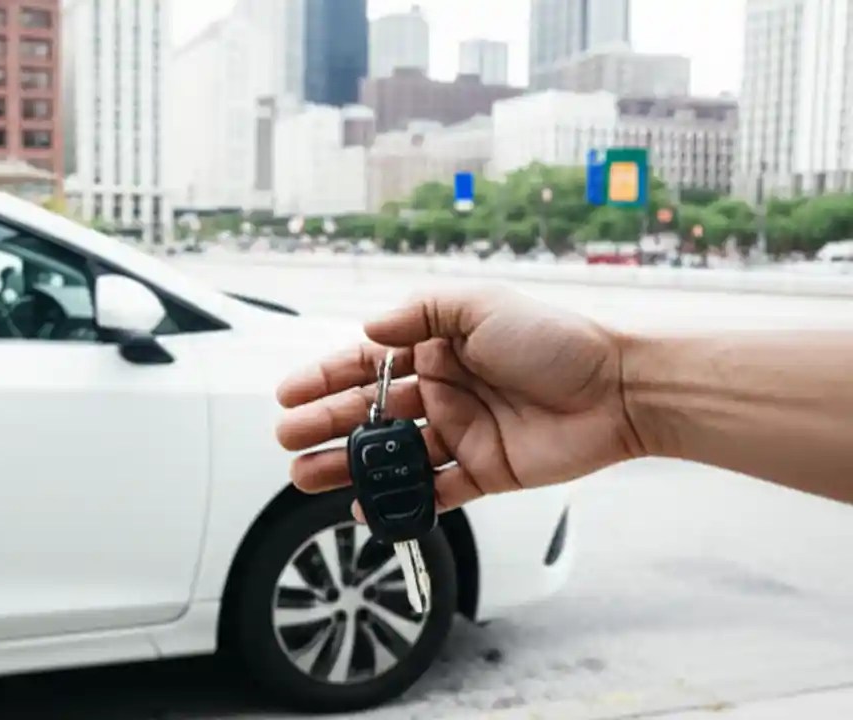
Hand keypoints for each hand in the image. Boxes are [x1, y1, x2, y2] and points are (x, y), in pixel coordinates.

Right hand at [274, 287, 645, 519]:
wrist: (621, 389)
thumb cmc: (556, 339)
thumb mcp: (480, 306)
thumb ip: (419, 315)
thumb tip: (368, 330)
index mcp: (438, 348)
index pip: (367, 364)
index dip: (325, 378)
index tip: (287, 394)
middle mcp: (444, 390)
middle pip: (369, 413)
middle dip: (323, 426)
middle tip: (286, 441)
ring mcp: (461, 433)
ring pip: (391, 455)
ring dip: (347, 466)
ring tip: (306, 477)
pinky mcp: (483, 472)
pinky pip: (432, 491)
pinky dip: (399, 501)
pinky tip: (366, 508)